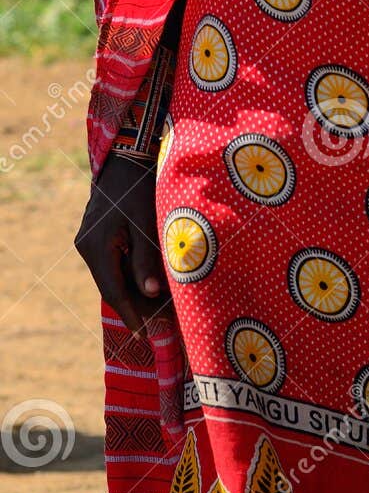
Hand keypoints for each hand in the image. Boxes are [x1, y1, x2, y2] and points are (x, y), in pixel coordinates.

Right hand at [74, 152, 167, 335]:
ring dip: (132, 291)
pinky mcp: (96, 235)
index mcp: (97, 246)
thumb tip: (151, 294)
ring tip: (156, 309)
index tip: (145, 334)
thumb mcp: (147, 224)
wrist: (125, 158)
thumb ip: (147, 259)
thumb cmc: (140, 188)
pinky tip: (146, 283)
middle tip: (156, 326)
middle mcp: (87, 246)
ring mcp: (89, 240)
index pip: (114, 290)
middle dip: (134, 306)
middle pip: (111, 286)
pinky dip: (128, 275)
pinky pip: (112, 263)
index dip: (131, 313)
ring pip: (111, 275)